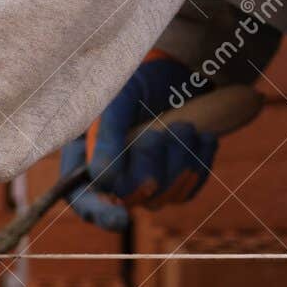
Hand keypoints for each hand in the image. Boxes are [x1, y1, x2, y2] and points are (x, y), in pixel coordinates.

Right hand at [62, 51, 217, 231]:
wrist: (183, 67)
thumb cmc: (140, 77)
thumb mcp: (118, 99)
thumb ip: (106, 136)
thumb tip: (102, 180)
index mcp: (85, 156)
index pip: (84, 199)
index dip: (99, 213)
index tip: (120, 218)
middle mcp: (114, 176)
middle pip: (131, 198)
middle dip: (151, 167)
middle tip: (159, 132)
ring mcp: (146, 179)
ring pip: (164, 196)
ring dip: (179, 159)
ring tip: (184, 125)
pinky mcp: (176, 179)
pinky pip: (189, 189)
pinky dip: (200, 161)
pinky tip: (202, 135)